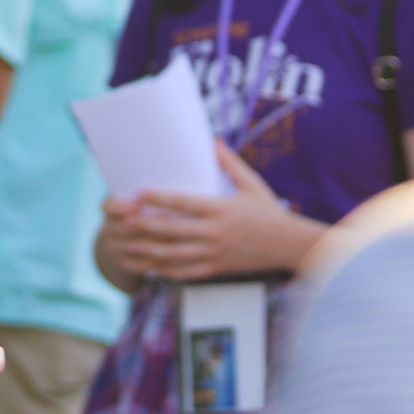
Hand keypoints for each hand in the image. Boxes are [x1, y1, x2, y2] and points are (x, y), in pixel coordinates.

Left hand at [112, 143, 323, 281]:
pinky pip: (187, 272)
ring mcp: (215, 252)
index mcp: (221, 209)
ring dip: (150, 250)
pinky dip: (167, 271)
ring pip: (175, 254)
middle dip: (146, 225)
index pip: (183, 202)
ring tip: (129, 245)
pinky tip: (151, 267)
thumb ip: (230, 163)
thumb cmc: (270, 212)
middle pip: (173, 230)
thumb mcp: (252, 184)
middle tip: (124, 220)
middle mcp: (215, 232)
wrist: (289, 245)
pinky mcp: (217, 268)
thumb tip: (213, 140)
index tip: (138, 193)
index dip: (159, 198)